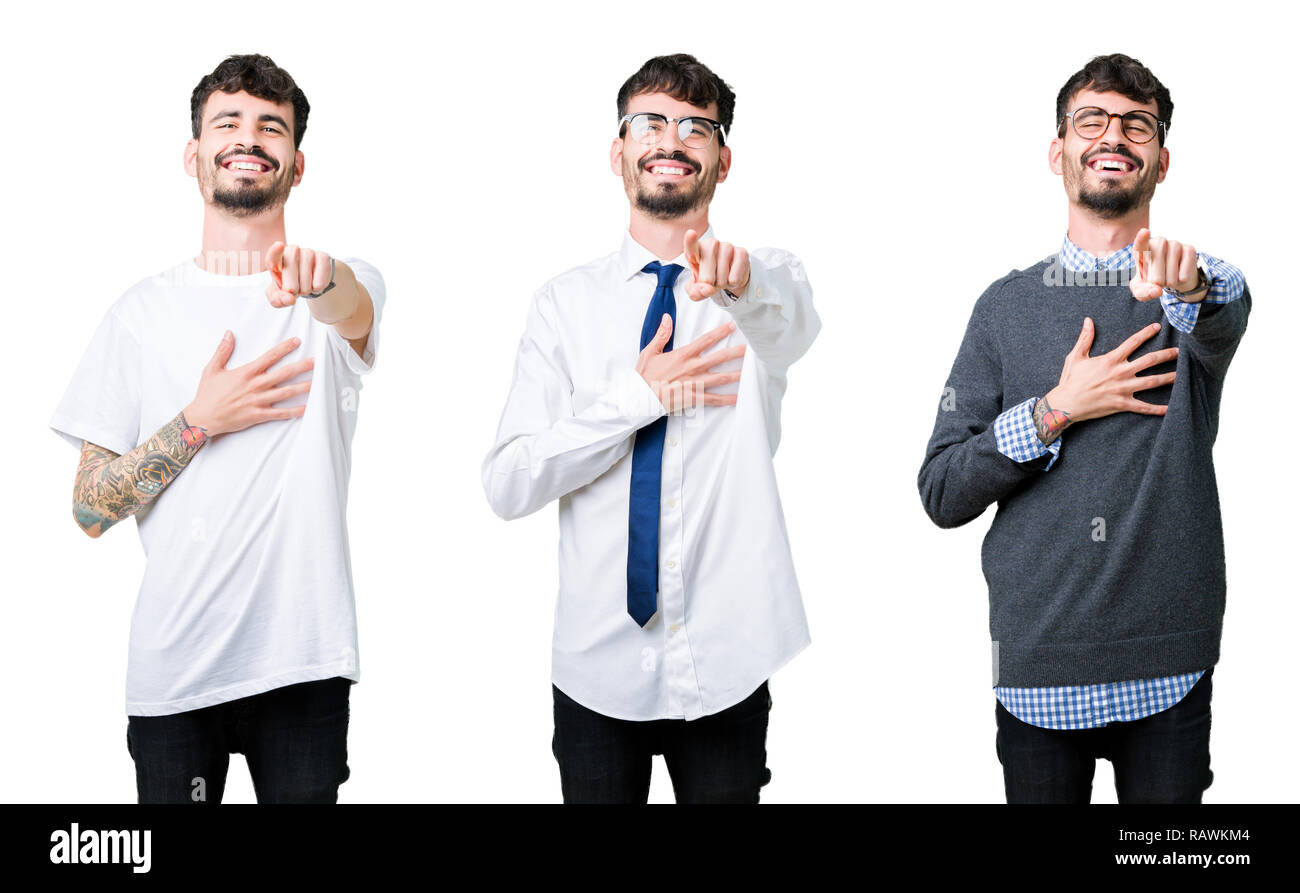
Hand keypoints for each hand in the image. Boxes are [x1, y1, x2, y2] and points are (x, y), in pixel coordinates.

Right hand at [183, 332, 313, 436]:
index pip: (269, 357)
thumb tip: (228, 333)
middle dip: (301, 366)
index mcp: (246, 373)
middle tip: (315, 361)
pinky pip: (280, 413)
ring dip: (302, 387)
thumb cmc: (207, 394)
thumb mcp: (212, 369)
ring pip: (285, 392)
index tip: (297, 341)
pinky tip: (306, 408)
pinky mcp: (258, 415)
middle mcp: (254, 386)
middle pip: (283, 374)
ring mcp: (258, 401)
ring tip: (317, 382)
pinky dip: (294, 411)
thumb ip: (223, 351)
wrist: (203, 417)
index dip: (284, 348)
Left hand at [265, 241, 332, 306]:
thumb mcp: (279, 296)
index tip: (279, 245)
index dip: (275, 251)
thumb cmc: (290, 285)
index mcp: (276, 259)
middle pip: (290, 267)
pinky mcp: (323, 256)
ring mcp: (308, 252)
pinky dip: (318, 286)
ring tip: (305, 288)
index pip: (273, 255)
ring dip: (306, 288)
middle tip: (295, 291)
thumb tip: (290, 299)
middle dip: (292, 286)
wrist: (310, 282)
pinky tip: (316, 284)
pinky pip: (321, 275)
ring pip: (306, 274)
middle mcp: (291, 251)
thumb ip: (278, 299)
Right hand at [636, 317, 744, 412]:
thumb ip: (662, 334)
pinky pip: (713, 399)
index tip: (732, 326)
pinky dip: (727, 400)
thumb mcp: (650, 351)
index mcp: (683, 355)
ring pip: (720, 378)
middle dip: (736, 352)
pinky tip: (739, 398)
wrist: (639, 398)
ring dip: (737, 374)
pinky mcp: (693, 398)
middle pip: (719, 358)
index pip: (706, 340)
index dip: (720, 332)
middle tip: (751, 349)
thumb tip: (668, 317)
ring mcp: (694, 384)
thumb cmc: (644, 376)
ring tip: (751, 372)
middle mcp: (692, 368)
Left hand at [683, 229, 749, 300]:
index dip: (690, 240)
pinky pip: (737, 268)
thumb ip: (696, 292)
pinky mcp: (741, 252)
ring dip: (721, 281)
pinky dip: (734, 279)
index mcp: (696, 251)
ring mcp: (727, 246)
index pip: (692, 246)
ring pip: (723, 266)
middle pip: (707, 261)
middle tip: (711, 282)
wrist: (729, 279)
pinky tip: (732, 279)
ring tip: (722, 281)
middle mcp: (711, 244)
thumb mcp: (697, 290)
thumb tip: (707, 289)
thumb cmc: (709, 279)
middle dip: (708, 278)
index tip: (691, 234)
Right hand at [1035, 319, 1177, 442]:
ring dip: (1168, 377)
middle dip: (1166, 355)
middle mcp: (1120, 373)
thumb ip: (1085, 338)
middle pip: (1149, 361)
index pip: (1133, 342)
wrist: (1066, 403)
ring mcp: (1123, 389)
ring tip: (1181, 374)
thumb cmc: (1070, 380)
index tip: (1158, 327)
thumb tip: (1088, 321)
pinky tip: (1169, 408)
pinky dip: (1157, 409)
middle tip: (1179, 351)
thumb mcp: (1075, 357)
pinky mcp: (1122, 404)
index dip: (1146, 333)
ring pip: (1151, 381)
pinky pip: (1143, 407)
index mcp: (1111, 360)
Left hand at [1130, 228, 1203, 301]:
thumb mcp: (1142, 291)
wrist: (1174, 282)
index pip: (1140, 244)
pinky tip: (1181, 277)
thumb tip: (1157, 290)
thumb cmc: (1153, 283)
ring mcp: (1174, 244)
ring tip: (1169, 281)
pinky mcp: (1189, 249)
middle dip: (1157, 275)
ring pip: (1172, 258)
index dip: (1142, 239)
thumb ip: (1143, 292)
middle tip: (1158, 283)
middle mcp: (1158, 243)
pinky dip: (1183, 274)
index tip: (1145, 232)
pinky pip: (1187, 261)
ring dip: (1170, 277)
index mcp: (1142, 251)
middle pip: (1157, 255)